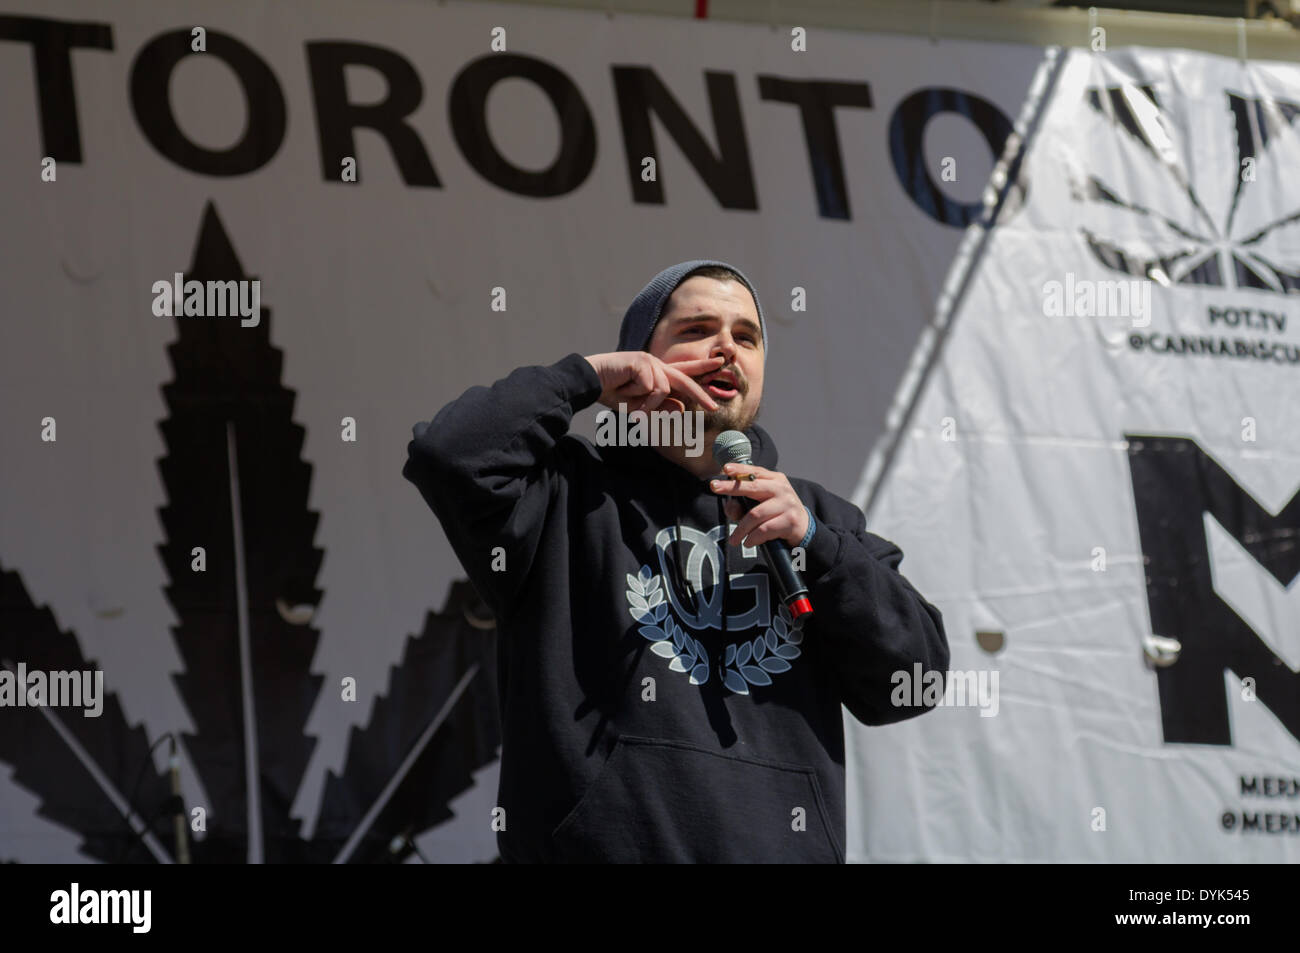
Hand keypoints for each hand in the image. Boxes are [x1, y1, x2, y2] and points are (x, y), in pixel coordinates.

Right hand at [584, 351, 722, 413]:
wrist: (590, 382)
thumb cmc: (613, 392)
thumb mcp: (640, 406)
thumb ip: (660, 407)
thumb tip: (682, 407)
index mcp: (657, 372)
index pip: (683, 370)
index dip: (702, 367)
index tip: (720, 363)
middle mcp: (656, 364)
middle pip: (684, 379)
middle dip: (699, 394)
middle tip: (714, 408)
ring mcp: (649, 361)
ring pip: (663, 390)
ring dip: (648, 404)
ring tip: (631, 406)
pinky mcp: (641, 362)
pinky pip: (652, 388)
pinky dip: (641, 398)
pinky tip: (625, 392)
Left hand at [709, 463, 809, 547]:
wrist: (803, 527)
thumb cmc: (777, 513)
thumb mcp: (762, 504)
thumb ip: (743, 504)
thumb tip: (729, 505)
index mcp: (775, 480)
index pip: (755, 471)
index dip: (739, 469)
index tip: (725, 468)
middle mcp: (781, 488)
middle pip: (753, 486)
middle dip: (731, 487)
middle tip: (714, 488)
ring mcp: (787, 504)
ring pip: (755, 514)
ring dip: (741, 529)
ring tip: (734, 539)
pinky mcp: (790, 521)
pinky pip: (764, 530)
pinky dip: (753, 538)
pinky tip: (748, 542)